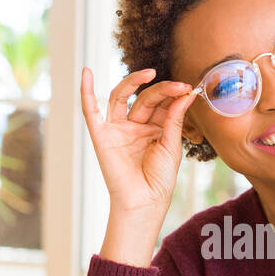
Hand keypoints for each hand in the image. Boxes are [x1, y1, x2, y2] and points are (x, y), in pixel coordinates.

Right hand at [80, 65, 198, 216]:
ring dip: (134, 82)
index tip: (188, 88)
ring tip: (151, 73)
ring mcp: (117, 129)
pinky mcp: (101, 136)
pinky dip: (87, 92)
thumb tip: (184, 94)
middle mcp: (134, 126)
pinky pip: (91, 111)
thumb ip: (174, 119)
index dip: (173, 94)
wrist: (145, 202)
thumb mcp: (171, 146)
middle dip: (162, 90)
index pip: (161, 103)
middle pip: (145, 98)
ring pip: (121, 97)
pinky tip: (86, 73)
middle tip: (179, 86)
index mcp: (153, 128)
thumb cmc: (159, 179)